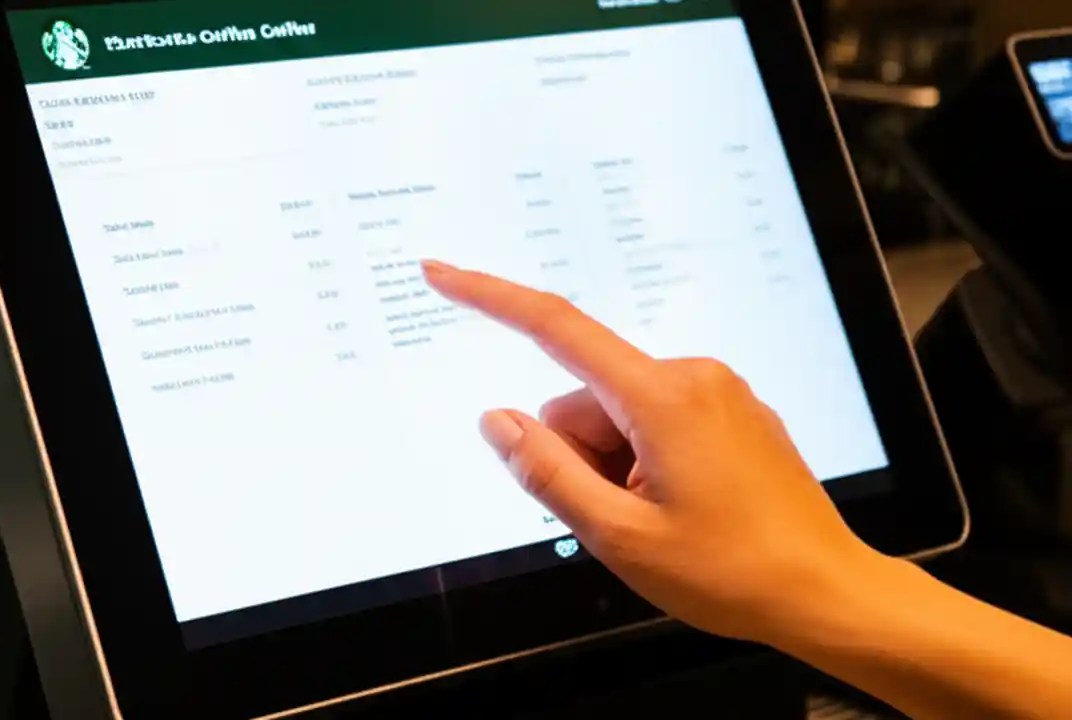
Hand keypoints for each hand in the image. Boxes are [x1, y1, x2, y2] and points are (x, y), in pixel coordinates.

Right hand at [423, 260, 881, 643]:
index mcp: (662, 398)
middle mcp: (693, 378)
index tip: (444, 275)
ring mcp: (718, 394)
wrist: (825, 592)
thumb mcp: (620, 535)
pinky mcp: (731, 412)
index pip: (555, 329)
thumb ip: (546, 473)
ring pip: (618, 414)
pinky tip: (678, 507)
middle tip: (617, 517)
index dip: (490, 298)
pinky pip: (657, 421)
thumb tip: (496, 422)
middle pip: (584, 399)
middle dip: (578, 454)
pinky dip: (644, 460)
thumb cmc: (733, 572)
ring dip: (612, 464)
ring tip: (655, 520)